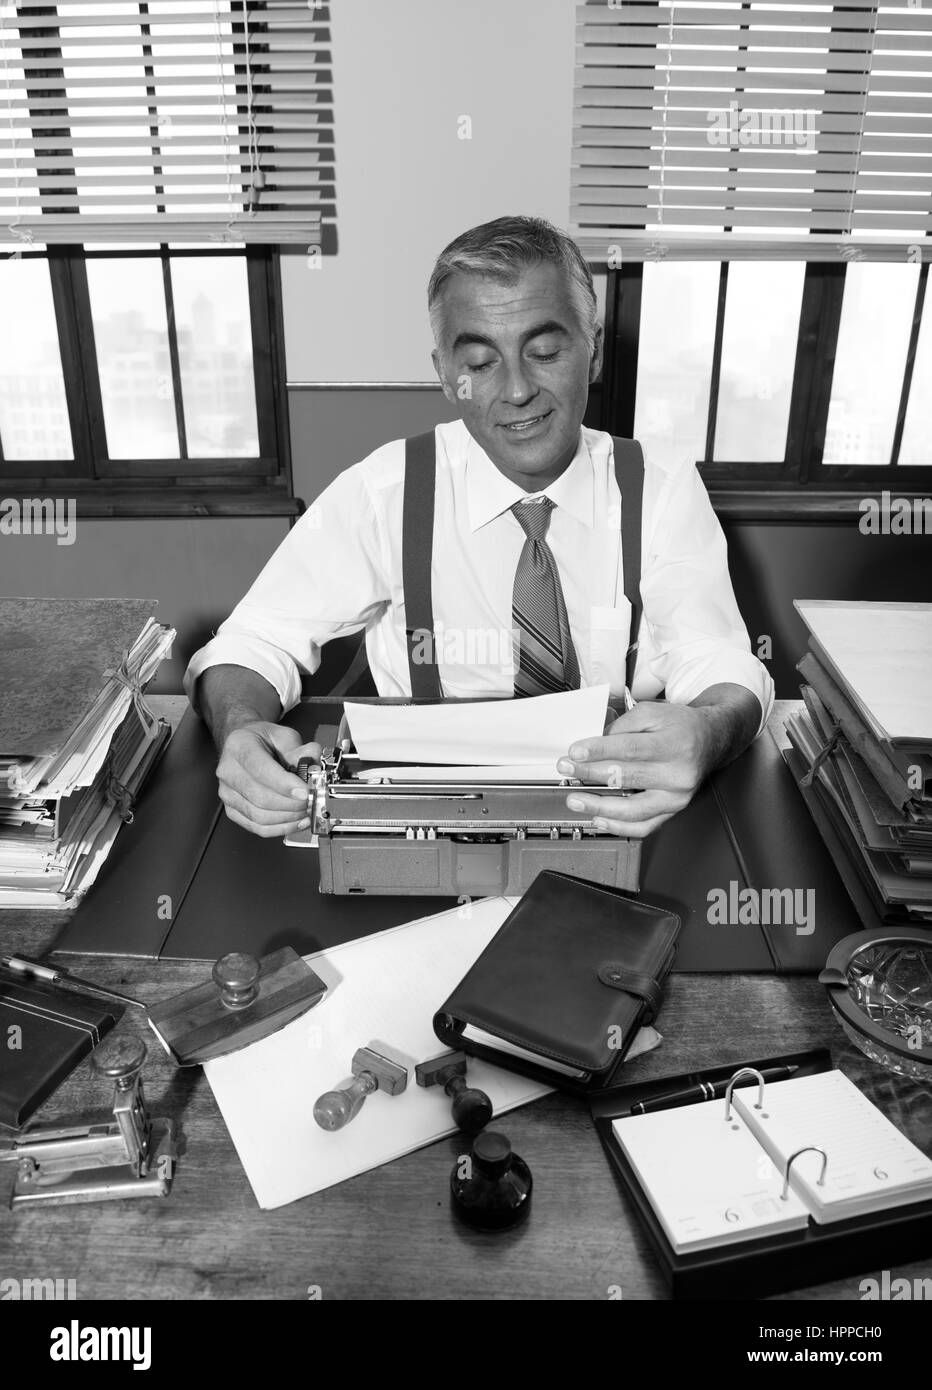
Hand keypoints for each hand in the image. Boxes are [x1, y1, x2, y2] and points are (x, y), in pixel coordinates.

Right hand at [216, 722, 321, 837]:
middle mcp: (228, 770)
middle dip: (291, 804)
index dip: (284, 784)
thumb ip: (300, 750)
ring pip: (259, 816)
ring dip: (288, 818)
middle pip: (259, 797)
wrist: (248, 746)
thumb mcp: (285, 736)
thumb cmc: (264, 741)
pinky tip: (297, 822)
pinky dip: (281, 828)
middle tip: (312, 802)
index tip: (305, 792)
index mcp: (239, 746)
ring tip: (307, 811)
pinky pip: (257, 827)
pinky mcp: (232, 810)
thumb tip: (315, 760)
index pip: (260, 769)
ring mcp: (228, 793)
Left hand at [558, 701, 715, 839]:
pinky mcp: (673, 810)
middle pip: (626, 777)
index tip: (575, 752)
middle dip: (589, 773)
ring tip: (576, 800)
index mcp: (674, 744)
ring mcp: (676, 797)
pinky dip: (618, 827)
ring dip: (598, 806)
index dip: (599, 751)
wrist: (710, 740)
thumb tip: (594, 744)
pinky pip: (644, 827)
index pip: (629, 749)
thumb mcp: (653, 712)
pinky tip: (599, 820)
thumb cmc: (681, 726)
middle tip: (567, 769)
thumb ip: (623, 725)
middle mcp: (678, 774)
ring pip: (632, 809)